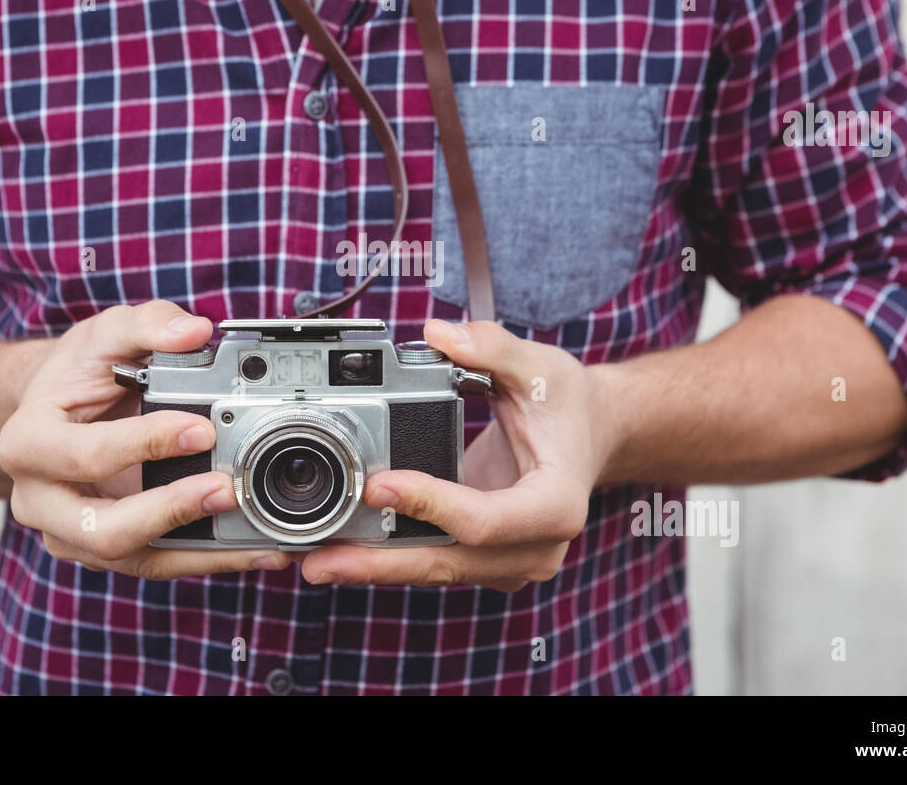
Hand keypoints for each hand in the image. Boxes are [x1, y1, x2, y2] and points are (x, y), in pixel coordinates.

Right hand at [0, 301, 292, 577]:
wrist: (60, 410)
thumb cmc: (80, 373)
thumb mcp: (106, 334)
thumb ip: (149, 324)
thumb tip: (195, 331)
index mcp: (28, 443)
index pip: (83, 455)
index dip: (144, 445)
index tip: (202, 428)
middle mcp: (40, 500)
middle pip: (101, 529)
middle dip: (170, 512)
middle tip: (226, 489)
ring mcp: (73, 534)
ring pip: (136, 560)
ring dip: (201, 550)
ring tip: (258, 536)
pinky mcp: (110, 551)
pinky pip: (161, 564)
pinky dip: (212, 559)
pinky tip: (259, 550)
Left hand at [302, 319, 611, 592]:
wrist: (591, 435)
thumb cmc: (567, 403)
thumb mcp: (538, 366)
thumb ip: (491, 347)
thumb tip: (438, 336)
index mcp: (556, 504)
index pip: (486, 519)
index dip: (430, 505)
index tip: (378, 485)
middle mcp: (536, 547)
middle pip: (450, 561)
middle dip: (381, 561)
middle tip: (320, 560)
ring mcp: (510, 561)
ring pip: (435, 570)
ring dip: (374, 567)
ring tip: (314, 562)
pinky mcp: (485, 561)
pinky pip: (433, 562)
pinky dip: (388, 558)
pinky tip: (343, 552)